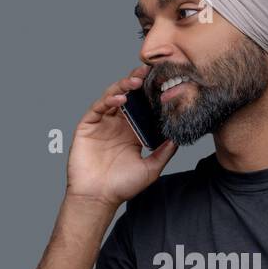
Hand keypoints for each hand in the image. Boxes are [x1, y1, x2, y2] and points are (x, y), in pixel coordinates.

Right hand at [67, 64, 177, 208]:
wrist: (98, 198)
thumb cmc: (122, 186)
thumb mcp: (151, 168)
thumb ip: (164, 152)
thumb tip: (179, 137)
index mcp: (132, 131)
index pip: (143, 106)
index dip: (152, 94)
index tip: (165, 83)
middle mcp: (117, 124)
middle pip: (129, 96)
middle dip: (139, 82)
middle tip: (152, 71)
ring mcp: (102, 123)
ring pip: (113, 96)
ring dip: (124, 86)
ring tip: (137, 81)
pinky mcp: (88, 125)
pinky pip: (99, 107)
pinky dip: (109, 100)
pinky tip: (121, 98)